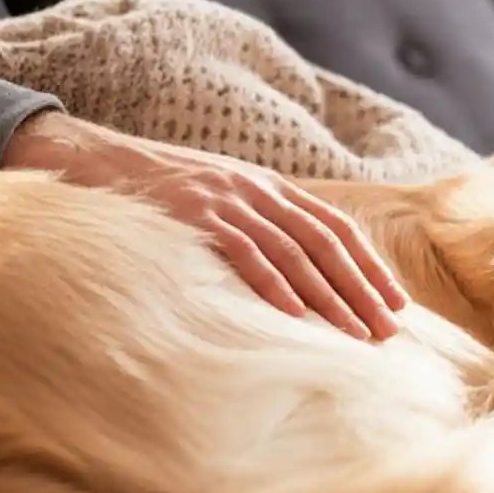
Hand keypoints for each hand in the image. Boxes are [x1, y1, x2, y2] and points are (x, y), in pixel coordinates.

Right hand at [1, 110, 407, 340]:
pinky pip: (244, 253)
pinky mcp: (196, 214)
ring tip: (354, 333)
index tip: (396, 303)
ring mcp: (228, 199)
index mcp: (272, 188)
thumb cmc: (164, 193)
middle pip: (327, 244)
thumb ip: (261, 226)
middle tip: (388, 331)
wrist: (97, 159)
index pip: (337, 228)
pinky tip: (295, 316)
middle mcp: (259, 191)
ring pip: (295, 252)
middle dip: (363, 289)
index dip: (370, 265)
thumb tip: (302, 275)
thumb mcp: (224, 200)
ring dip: (330, 296)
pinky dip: (273, 285)